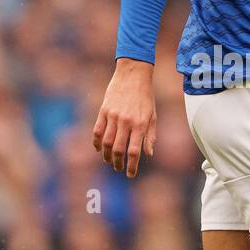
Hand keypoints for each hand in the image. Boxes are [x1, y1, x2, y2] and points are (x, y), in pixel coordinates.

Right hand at [92, 58, 156, 176]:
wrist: (133, 74)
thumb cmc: (145, 96)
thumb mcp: (153, 115)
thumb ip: (150, 135)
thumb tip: (148, 154)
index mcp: (140, 124)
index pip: (134, 151)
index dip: (132, 166)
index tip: (130, 175)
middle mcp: (126, 122)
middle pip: (118, 149)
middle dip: (118, 163)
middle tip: (118, 169)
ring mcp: (113, 116)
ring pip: (106, 142)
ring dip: (107, 155)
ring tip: (109, 161)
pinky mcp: (104, 111)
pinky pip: (97, 131)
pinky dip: (97, 142)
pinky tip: (99, 148)